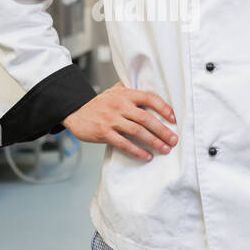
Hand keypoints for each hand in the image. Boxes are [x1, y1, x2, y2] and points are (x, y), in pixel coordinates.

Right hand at [62, 81, 177, 161]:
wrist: (75, 112)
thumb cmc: (98, 104)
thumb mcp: (114, 92)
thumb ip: (131, 93)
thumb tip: (152, 98)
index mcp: (125, 94)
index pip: (149, 98)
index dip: (164, 108)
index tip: (173, 119)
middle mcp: (119, 105)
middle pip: (146, 118)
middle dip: (163, 130)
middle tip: (174, 140)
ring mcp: (111, 119)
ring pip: (137, 132)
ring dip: (154, 142)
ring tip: (164, 149)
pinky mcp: (104, 133)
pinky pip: (124, 144)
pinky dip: (137, 151)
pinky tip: (146, 156)